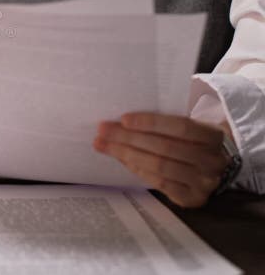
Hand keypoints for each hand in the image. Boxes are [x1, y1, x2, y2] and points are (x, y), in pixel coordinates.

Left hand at [93, 113, 229, 207]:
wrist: (212, 167)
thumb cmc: (191, 141)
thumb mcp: (187, 128)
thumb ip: (164, 124)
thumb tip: (120, 121)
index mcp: (214, 136)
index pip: (181, 127)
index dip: (150, 122)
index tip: (123, 119)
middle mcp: (213, 161)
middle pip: (165, 147)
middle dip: (129, 138)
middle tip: (103, 130)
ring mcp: (205, 183)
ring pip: (160, 166)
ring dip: (126, 153)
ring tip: (103, 144)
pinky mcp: (193, 199)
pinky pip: (159, 183)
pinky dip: (138, 169)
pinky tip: (122, 159)